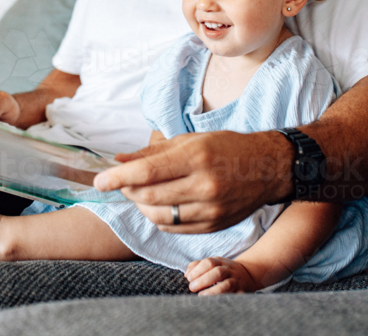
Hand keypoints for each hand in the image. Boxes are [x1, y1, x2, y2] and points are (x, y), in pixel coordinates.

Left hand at [92, 130, 292, 232]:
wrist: (269, 168)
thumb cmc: (226, 147)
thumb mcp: (191, 139)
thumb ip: (152, 152)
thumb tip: (117, 161)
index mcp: (197, 157)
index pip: (147, 171)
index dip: (117, 178)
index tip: (99, 181)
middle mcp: (204, 185)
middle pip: (149, 196)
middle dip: (127, 191)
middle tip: (119, 182)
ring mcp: (211, 210)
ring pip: (159, 216)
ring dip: (140, 206)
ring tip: (139, 193)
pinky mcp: (214, 226)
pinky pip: (174, 228)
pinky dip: (159, 218)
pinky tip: (158, 205)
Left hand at [185, 257, 258, 294]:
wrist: (248, 274)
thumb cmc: (224, 270)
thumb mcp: (213, 263)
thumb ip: (198, 266)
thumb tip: (187, 274)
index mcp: (220, 262)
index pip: (209, 263)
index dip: (198, 270)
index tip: (189, 278)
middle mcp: (229, 271)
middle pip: (218, 272)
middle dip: (203, 280)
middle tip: (192, 288)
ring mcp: (236, 282)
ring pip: (227, 286)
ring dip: (213, 291)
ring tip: (201, 296)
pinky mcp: (241, 293)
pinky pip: (235, 298)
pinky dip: (226, 300)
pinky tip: (215, 304)